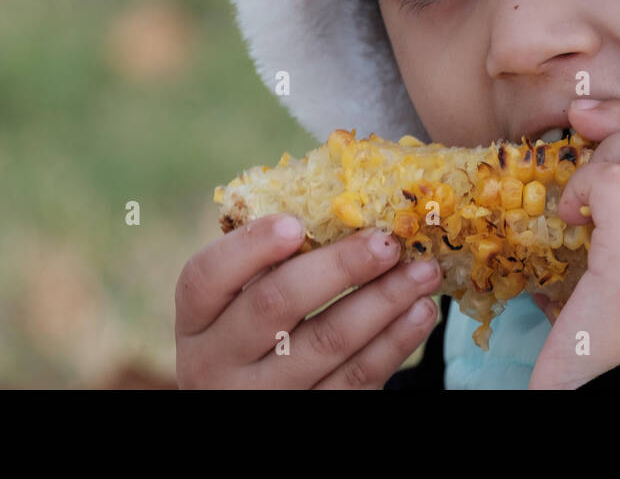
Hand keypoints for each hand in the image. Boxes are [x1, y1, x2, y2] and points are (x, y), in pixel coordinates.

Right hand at [175, 213, 442, 387]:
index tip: (295, 222)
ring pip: (328, 342)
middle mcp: (216, 362)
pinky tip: (420, 313)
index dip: (250, 247)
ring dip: (384, 301)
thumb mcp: (237, 306)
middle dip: (339, 267)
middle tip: (386, 240)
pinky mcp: (307, 416)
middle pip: (275, 305)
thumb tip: (342, 204)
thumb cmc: (253, 337)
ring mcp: (262, 396)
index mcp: (196, 320)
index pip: (205, 277)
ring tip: (423, 272)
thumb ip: (268, 265)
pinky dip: (394, 342)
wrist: (252, 403)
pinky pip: (356, 379)